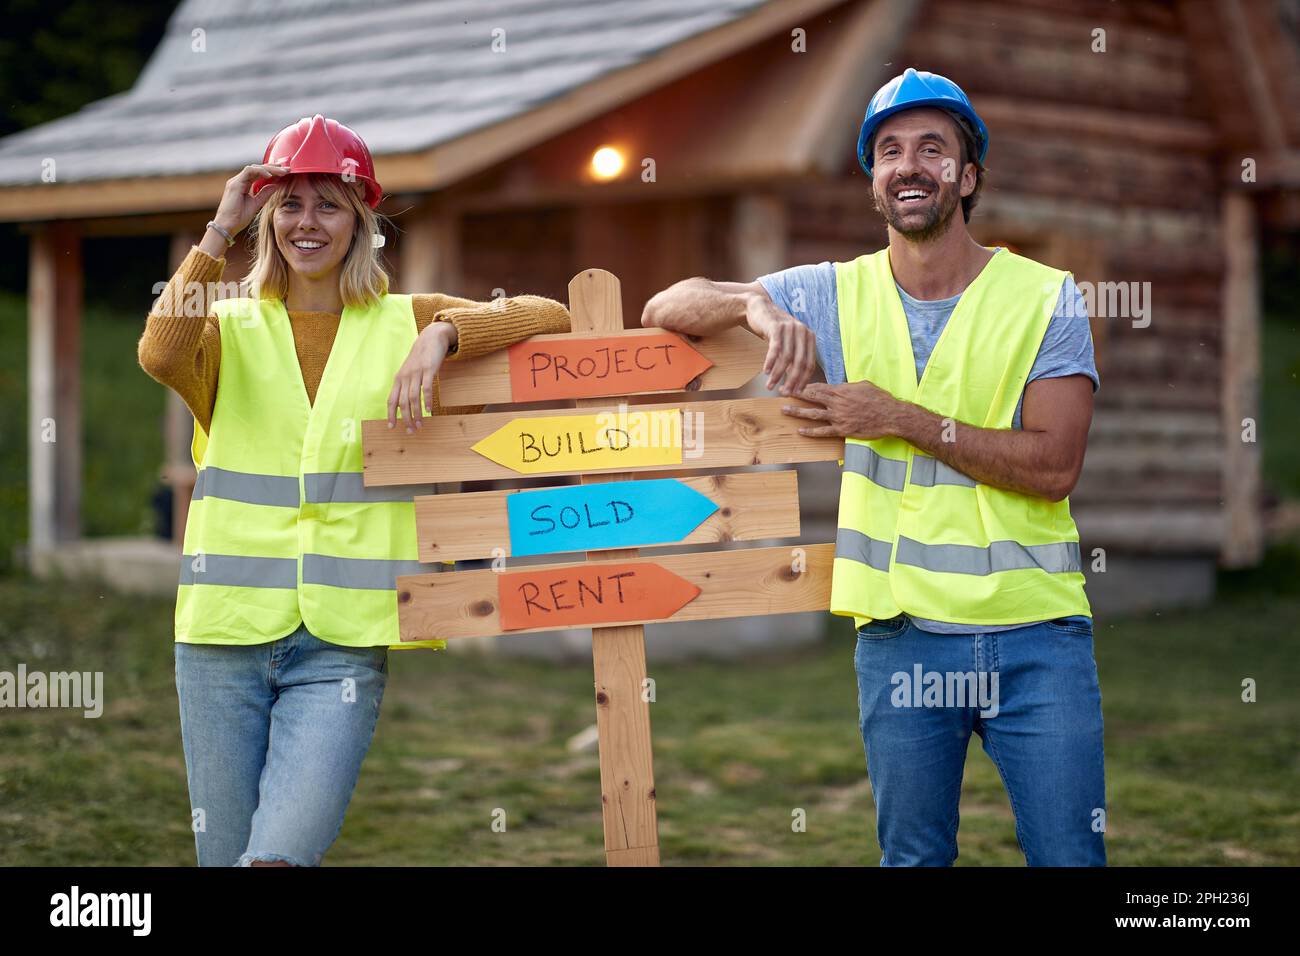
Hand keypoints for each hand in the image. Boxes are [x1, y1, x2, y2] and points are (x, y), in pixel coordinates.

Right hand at [212, 163, 291, 234]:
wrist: (227, 226)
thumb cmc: (238, 217)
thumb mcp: (256, 204)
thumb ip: (264, 194)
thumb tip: (275, 185)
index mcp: (242, 185)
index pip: (258, 173)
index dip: (271, 171)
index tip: (284, 173)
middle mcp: (238, 181)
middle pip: (257, 169)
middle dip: (273, 167)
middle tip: (287, 169)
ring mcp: (235, 181)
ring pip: (254, 168)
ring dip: (269, 168)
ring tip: (282, 172)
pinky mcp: (235, 184)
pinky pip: (249, 171)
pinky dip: (260, 171)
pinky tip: (270, 176)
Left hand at [387, 322, 454, 431]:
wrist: (431, 339)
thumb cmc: (421, 358)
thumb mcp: (410, 371)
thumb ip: (406, 384)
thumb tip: (404, 402)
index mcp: (399, 379)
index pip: (391, 400)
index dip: (391, 414)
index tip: (392, 427)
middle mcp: (405, 377)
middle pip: (402, 402)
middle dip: (405, 418)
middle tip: (410, 431)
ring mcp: (416, 373)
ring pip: (413, 397)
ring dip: (416, 413)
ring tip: (420, 425)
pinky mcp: (428, 369)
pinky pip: (426, 388)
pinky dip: (427, 400)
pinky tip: (429, 410)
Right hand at [745, 296, 817, 395]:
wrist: (759, 308)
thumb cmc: (774, 329)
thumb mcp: (789, 341)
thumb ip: (795, 357)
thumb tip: (795, 381)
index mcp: (809, 337)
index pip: (810, 364)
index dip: (803, 380)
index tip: (795, 392)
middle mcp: (802, 331)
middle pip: (800, 363)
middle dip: (792, 381)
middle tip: (784, 392)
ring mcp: (790, 328)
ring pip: (787, 358)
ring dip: (778, 374)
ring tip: (770, 385)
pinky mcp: (776, 327)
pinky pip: (775, 349)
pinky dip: (771, 362)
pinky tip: (766, 371)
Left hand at [781, 381, 902, 439]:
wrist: (890, 415)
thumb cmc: (879, 399)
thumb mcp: (863, 385)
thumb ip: (848, 386)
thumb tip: (839, 386)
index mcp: (841, 390)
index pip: (818, 387)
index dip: (805, 386)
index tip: (794, 384)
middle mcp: (837, 403)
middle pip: (812, 398)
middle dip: (795, 395)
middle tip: (782, 393)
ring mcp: (838, 417)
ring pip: (813, 414)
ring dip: (797, 412)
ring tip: (785, 410)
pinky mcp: (842, 430)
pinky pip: (823, 431)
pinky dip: (811, 432)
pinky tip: (800, 431)